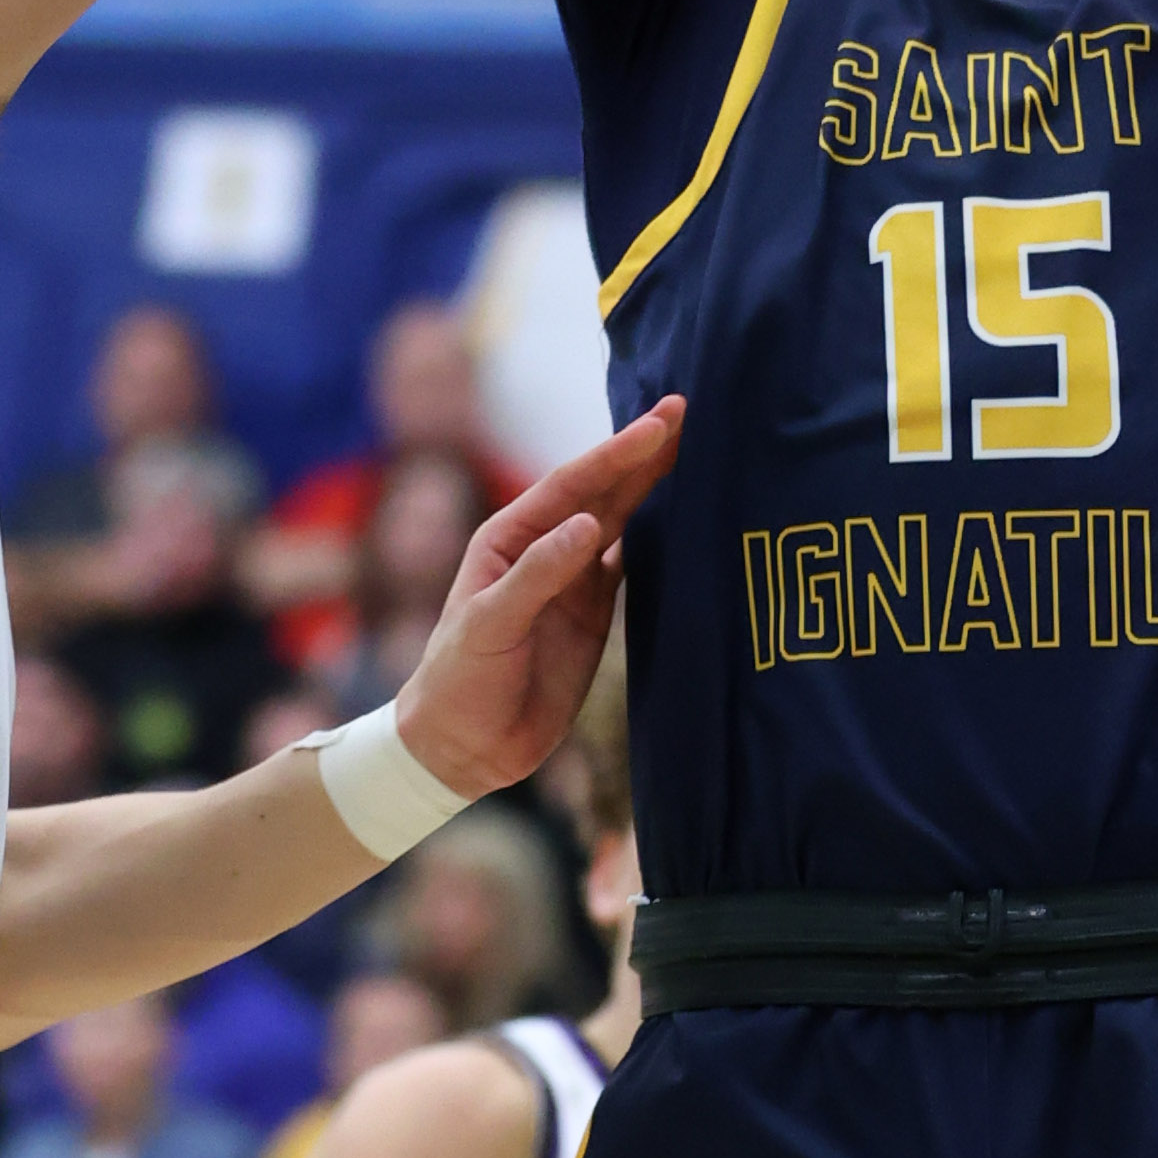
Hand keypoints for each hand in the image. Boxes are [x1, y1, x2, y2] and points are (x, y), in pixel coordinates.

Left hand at [392, 397, 683, 798]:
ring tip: (697, 451)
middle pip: (604, 491)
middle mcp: (546, 548)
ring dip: (656, 487)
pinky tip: (686, 518)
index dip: (618, 452)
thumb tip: (592, 524)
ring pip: (624, 521)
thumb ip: (540, 574)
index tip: (661, 422)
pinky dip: (660, 541)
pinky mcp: (595, 615)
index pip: (573, 484)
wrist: (463, 746)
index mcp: (511, 536)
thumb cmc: (460, 678)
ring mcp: (574, 580)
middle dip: (643, 452)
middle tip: (688, 411)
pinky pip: (634, 566)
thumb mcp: (490, 623)